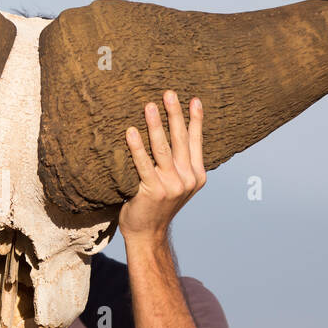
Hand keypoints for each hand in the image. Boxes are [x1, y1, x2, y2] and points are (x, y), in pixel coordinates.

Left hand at [118, 91, 205, 243]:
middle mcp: (187, 179)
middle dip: (175, 114)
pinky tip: (131, 132)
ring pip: (163, 149)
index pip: (196, 142)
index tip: (194, 99)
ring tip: (149, 106)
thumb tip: (170, 134)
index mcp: (196, 175)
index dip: (195, 120)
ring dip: (156, 125)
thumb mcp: (175, 184)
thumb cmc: (157, 205)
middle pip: (181, 140)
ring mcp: (171, 186)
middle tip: (168, 93)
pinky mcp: (153, 191)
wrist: (148, 234)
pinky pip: (143, 164)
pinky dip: (137, 147)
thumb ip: (178, 165)